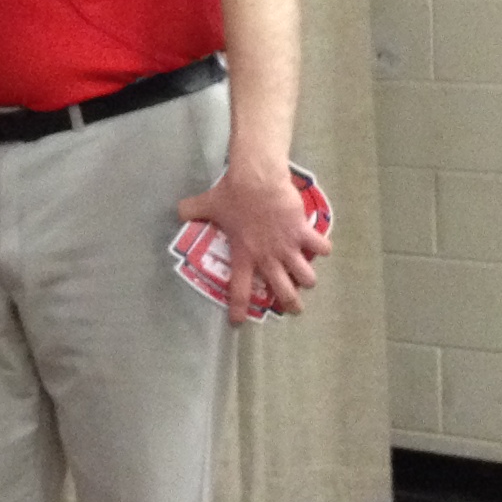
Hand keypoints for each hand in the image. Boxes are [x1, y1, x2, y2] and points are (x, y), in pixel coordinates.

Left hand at [180, 160, 328, 323]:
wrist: (258, 178)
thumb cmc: (233, 194)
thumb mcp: (208, 204)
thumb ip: (192, 210)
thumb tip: (178, 211)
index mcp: (244, 255)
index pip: (240, 290)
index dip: (239, 309)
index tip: (238, 322)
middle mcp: (268, 257)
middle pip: (283, 292)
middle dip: (290, 304)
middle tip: (293, 308)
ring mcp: (287, 246)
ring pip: (306, 276)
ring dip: (308, 279)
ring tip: (307, 279)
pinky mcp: (302, 232)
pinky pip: (320, 247)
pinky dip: (323, 249)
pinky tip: (321, 248)